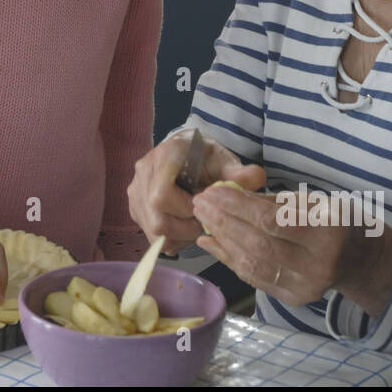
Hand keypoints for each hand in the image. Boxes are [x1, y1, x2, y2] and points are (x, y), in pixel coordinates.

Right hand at [127, 129, 265, 254]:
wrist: (186, 154)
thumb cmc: (205, 158)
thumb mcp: (224, 161)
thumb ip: (239, 173)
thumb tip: (257, 179)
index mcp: (164, 156)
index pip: (162, 195)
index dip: (185, 211)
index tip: (206, 209)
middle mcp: (143, 174)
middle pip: (157, 219)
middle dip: (186, 229)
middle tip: (206, 222)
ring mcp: (134, 192)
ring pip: (153, 231)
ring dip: (179, 236)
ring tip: (196, 223)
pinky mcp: (135, 208)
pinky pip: (151, 235)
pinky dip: (172, 238)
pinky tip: (185, 226)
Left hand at [192, 185, 391, 316]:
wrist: (361, 259)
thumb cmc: (335, 220)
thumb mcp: (315, 201)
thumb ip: (274, 202)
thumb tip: (228, 194)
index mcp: (327, 233)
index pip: (273, 221)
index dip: (238, 206)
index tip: (213, 191)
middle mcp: (318, 265)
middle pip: (259, 244)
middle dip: (223, 222)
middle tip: (200, 203)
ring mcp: (306, 287)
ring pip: (253, 264)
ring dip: (222, 240)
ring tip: (203, 218)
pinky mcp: (295, 299)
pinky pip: (254, 278)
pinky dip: (229, 258)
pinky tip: (211, 241)